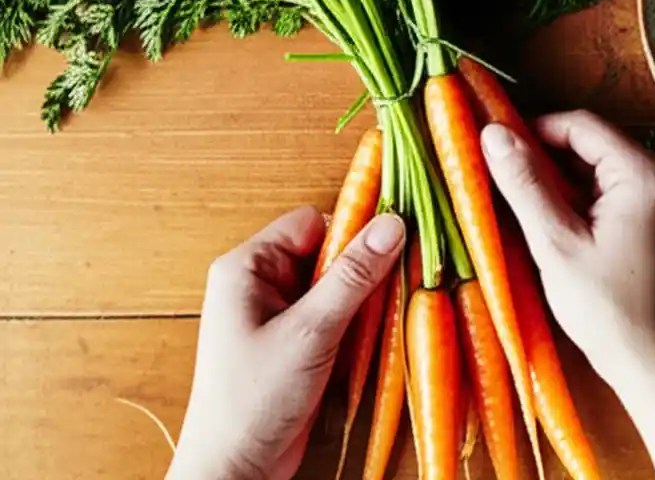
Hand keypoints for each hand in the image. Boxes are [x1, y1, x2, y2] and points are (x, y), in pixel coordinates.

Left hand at [168, 207, 404, 479]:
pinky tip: (370, 345)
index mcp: (248, 268)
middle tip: (395, 289)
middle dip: (362, 272)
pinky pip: (337, 317)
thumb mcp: (310, 332)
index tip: (393, 246)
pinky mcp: (296, 343)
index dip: (351, 231)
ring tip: (381, 323)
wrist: (234, 470)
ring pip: (338, 287)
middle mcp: (261, 284)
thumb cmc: (254, 400)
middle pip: (328, 253)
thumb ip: (353, 276)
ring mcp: (278, 316)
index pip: (312, 223)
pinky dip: (358, 327)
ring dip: (363, 303)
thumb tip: (393, 223)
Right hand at [480, 110, 654, 384]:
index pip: (580, 125)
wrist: (648, 359)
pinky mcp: (651, 216)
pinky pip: (606, 189)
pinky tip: (545, 220)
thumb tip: (492, 133)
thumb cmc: (604, 306)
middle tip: (499, 176)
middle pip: (589, 142)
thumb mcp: (556, 242)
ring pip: (594, 166)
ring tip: (516, 201)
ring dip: (555, 178)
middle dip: (542, 156)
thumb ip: (525, 184)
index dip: (533, 130)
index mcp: (642, 172)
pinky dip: (574, 197)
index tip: (493, 147)